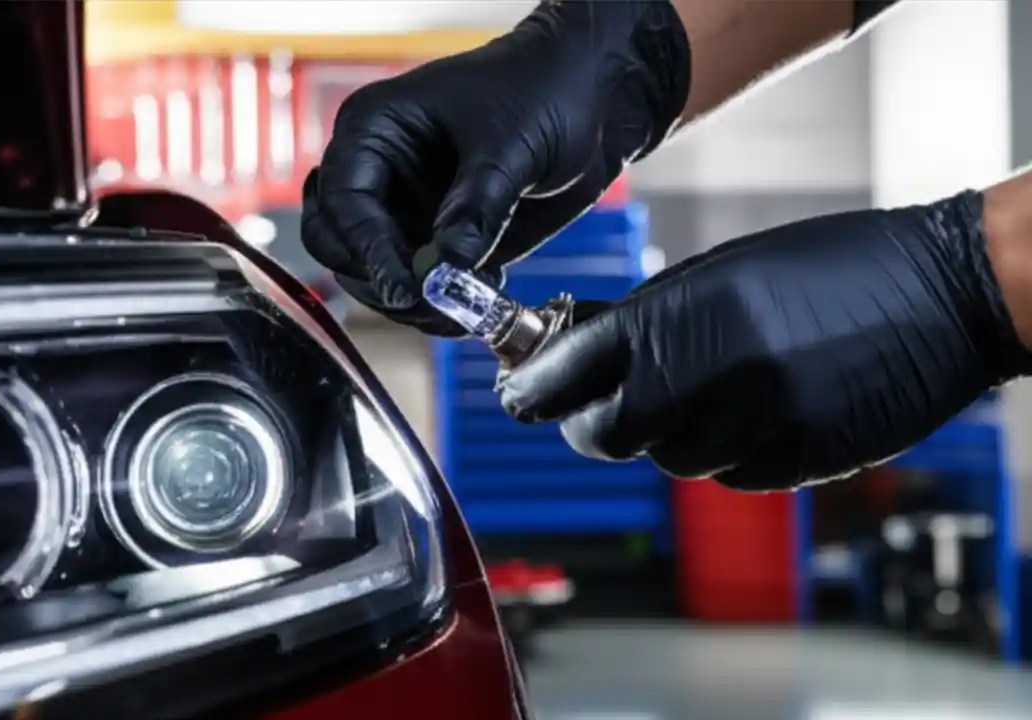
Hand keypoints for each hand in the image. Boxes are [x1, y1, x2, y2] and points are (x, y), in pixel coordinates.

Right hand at [302, 1, 689, 335]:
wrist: (591, 99)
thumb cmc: (542, 89)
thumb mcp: (511, 144)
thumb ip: (477, 206)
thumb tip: (446, 267)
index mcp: (373, 130)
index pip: (342, 201)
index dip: (367, 249)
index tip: (406, 288)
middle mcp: (376, 175)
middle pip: (336, 244)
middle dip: (375, 280)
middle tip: (429, 301)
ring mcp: (403, 211)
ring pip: (370, 276)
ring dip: (409, 303)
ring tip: (467, 303)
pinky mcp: (435, 241)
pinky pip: (418, 288)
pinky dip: (440, 305)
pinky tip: (484, 294)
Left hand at [500, 191, 1031, 489]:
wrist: (946, 292)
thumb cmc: (830, 267)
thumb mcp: (722, 270)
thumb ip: (649, 318)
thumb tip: (578, 352)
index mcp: (686, 312)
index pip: (573, 369)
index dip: (534, 389)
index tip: (519, 395)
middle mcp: (716, 373)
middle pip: (608, 434)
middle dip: (593, 424)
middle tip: (594, 409)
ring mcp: (761, 424)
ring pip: (671, 459)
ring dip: (669, 434)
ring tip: (710, 388)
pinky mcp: (801, 462)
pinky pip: (730, 476)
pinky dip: (727, 452)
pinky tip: (758, 411)